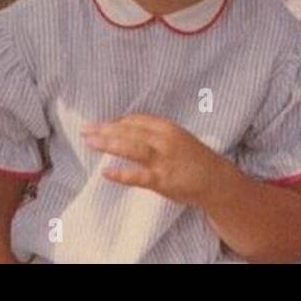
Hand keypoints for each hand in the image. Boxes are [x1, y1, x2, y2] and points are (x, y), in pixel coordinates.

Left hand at [81, 113, 228, 206]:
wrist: (216, 180)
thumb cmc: (193, 158)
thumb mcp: (176, 137)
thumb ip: (153, 133)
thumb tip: (125, 130)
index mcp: (167, 127)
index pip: (136, 120)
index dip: (115, 121)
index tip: (99, 124)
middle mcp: (164, 139)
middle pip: (130, 130)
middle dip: (105, 129)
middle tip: (85, 129)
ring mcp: (163, 160)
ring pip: (132, 147)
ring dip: (109, 143)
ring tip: (90, 142)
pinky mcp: (163, 180)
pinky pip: (138, 176)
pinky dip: (121, 174)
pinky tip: (106, 172)